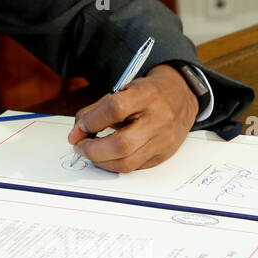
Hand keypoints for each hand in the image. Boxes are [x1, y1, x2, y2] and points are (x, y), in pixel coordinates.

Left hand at [65, 64, 198, 172]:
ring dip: (100, 162)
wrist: (182, 96)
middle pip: (121, 144)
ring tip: (90, 153)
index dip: (92, 121)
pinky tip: (106, 156)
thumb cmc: (147, 93)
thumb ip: (96, 110)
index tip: (79, 127)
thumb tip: (75, 134)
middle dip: (93, 150)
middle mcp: (158, 120)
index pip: (115, 109)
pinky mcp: (163, 155)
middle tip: (79, 146)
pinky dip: (114, 164)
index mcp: (146, 96)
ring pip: (126, 162)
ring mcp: (163, 140)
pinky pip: (134, 167)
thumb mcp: (123, 90)